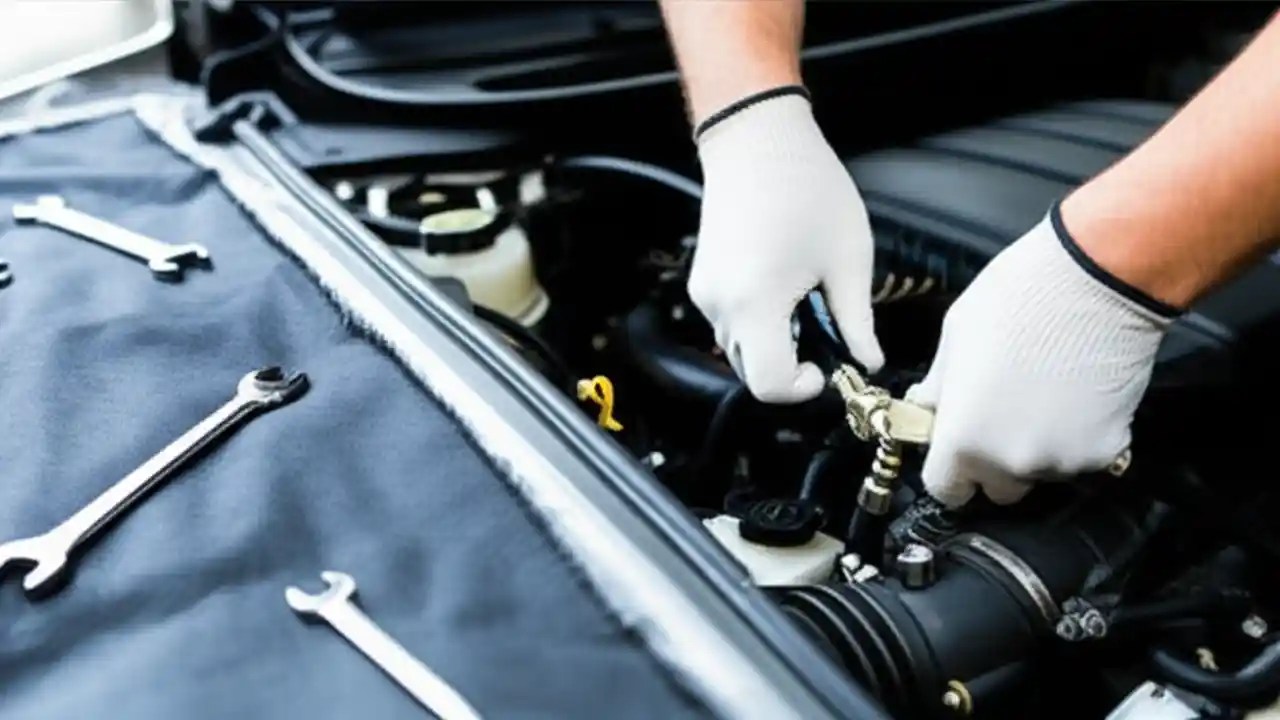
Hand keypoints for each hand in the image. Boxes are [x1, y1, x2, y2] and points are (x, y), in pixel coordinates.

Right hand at [689, 91, 882, 402]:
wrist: (756, 137)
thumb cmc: (805, 185)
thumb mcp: (848, 258)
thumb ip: (857, 321)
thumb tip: (867, 360)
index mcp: (755, 304)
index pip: (771, 385)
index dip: (803, 387)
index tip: (828, 365)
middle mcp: (720, 305)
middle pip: (753, 372)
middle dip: (792, 364)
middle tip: (825, 329)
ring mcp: (705, 293)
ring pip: (741, 348)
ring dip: (776, 342)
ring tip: (805, 298)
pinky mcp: (703, 280)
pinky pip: (732, 322)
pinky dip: (759, 320)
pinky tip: (784, 284)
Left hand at [906, 207, 1172, 506]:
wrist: (1095, 279)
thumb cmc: (1016, 299)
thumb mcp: (954, 339)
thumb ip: (939, 389)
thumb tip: (925, 409)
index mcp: (962, 439)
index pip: (945, 488)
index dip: (951, 471)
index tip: (957, 454)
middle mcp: (1009, 462)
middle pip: (996, 487)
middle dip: (994, 461)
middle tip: (1005, 413)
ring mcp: (1060, 461)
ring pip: (1040, 472)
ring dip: (1038, 447)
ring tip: (1045, 394)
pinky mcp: (1105, 451)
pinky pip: (1081, 457)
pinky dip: (1079, 436)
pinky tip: (1078, 395)